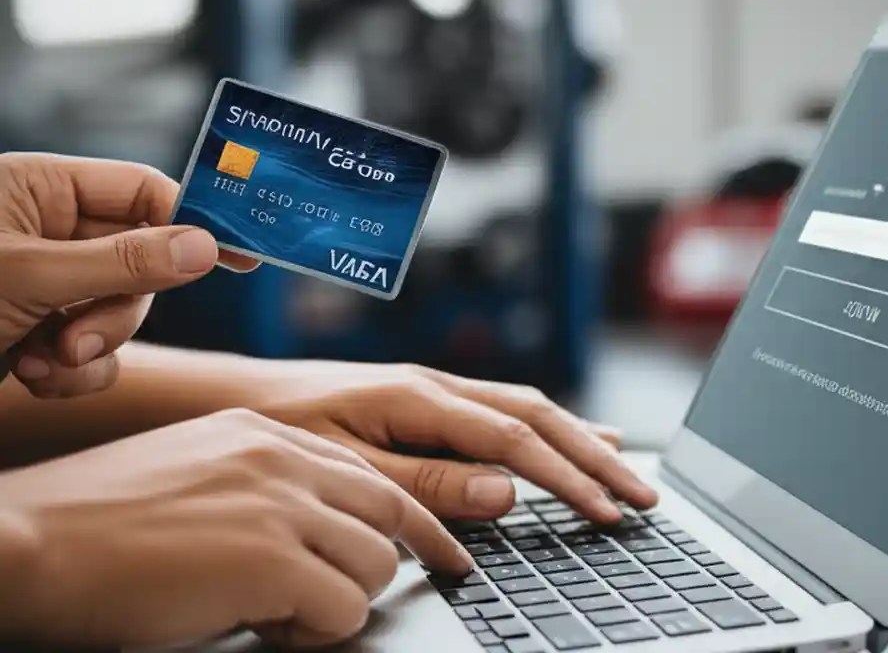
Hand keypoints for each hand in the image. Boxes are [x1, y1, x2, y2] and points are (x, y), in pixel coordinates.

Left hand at [0, 153, 254, 397]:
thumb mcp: (31, 275)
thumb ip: (123, 262)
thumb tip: (205, 247)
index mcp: (40, 189)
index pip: (142, 192)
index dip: (191, 222)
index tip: (240, 257)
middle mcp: (47, 231)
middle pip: (140, 264)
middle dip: (116, 312)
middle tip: (79, 341)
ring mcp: (46, 285)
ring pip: (120, 314)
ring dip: (92, 348)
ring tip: (41, 362)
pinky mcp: (39, 333)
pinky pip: (94, 354)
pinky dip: (71, 375)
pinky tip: (28, 374)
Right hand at [0, 408, 470, 648]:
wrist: (28, 541)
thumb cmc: (95, 525)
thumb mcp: (195, 476)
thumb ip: (263, 486)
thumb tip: (318, 530)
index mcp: (263, 434)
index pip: (368, 472)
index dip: (413, 515)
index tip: (443, 545)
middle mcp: (282, 458)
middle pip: (392, 510)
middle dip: (410, 556)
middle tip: (430, 583)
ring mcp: (280, 504)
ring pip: (378, 563)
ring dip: (344, 600)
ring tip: (285, 614)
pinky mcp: (271, 559)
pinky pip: (345, 608)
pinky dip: (318, 630)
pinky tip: (268, 626)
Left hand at [251, 363, 657, 522]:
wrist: (232, 399)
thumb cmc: (276, 435)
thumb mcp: (345, 468)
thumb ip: (428, 482)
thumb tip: (507, 493)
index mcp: (418, 398)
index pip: (516, 440)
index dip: (569, 478)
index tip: (608, 512)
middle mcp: (436, 386)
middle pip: (539, 418)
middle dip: (597, 459)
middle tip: (644, 498)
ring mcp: (435, 390)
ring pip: (529, 410)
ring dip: (582, 442)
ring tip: (628, 469)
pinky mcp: (428, 401)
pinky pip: (505, 413)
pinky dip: (550, 432)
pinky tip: (575, 441)